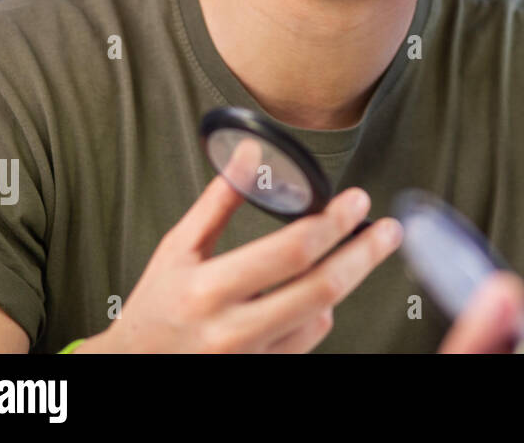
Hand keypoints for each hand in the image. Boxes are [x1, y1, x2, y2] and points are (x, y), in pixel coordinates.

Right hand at [82, 141, 401, 352]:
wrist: (135, 370)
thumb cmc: (156, 307)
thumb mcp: (177, 249)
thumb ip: (218, 202)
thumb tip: (249, 152)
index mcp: (208, 290)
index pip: (292, 252)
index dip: (333, 222)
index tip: (357, 200)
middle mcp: (232, 330)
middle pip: (323, 288)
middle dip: (365, 254)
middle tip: (388, 229)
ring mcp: (251, 358)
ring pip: (322, 316)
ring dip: (341, 282)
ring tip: (347, 255)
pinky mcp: (263, 372)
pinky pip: (309, 339)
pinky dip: (319, 311)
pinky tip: (312, 293)